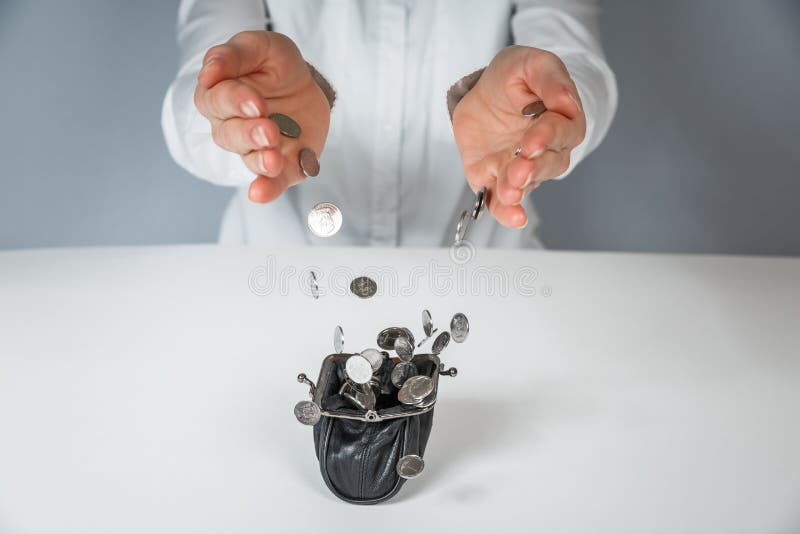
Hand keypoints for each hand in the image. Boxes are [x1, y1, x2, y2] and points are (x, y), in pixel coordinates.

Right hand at [195, 31, 329, 202]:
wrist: (306, 85)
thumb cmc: (274, 65)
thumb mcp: (260, 47)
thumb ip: (234, 55)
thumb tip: (208, 73)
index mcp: (219, 95)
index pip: (219, 99)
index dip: (235, 100)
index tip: (254, 101)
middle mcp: (231, 127)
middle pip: (231, 134)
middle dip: (249, 133)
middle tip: (268, 130)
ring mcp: (255, 149)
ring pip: (249, 159)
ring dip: (260, 162)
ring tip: (273, 159)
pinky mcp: (281, 166)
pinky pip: (271, 183)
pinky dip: (266, 190)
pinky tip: (260, 194)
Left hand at [452, 46, 585, 227]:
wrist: (483, 93)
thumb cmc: (514, 77)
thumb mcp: (530, 63)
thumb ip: (550, 78)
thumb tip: (566, 101)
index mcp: (561, 120)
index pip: (562, 131)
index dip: (547, 137)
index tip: (531, 142)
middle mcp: (545, 151)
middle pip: (547, 164)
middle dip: (533, 168)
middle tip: (520, 169)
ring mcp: (521, 168)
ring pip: (527, 185)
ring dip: (518, 190)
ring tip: (509, 191)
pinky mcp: (495, 180)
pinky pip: (503, 202)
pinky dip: (506, 212)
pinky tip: (511, 217)